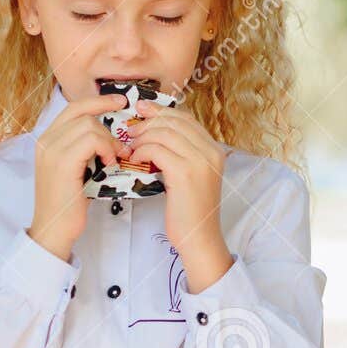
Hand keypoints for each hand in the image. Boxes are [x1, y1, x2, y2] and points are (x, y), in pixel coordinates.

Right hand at [26, 94, 120, 261]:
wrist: (55, 228)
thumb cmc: (69, 202)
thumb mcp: (77, 168)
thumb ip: (86, 149)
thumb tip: (113, 136)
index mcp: (48, 139)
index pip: (74, 107)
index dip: (98, 101)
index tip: (121, 102)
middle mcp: (46, 140)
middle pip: (83, 113)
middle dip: (108, 126)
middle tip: (122, 146)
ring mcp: (51, 150)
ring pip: (89, 125)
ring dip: (109, 140)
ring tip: (115, 158)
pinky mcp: (62, 162)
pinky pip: (91, 140)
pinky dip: (106, 148)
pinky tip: (109, 162)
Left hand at [126, 97, 231, 289]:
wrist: (199, 237)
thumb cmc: (191, 210)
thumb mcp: (193, 176)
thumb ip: (183, 154)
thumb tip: (157, 132)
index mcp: (215, 150)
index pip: (186, 119)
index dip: (162, 111)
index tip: (143, 109)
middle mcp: (211, 152)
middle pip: (175, 121)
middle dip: (149, 121)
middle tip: (131, 129)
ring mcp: (200, 161)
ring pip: (164, 133)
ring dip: (142, 137)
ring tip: (131, 147)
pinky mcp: (184, 173)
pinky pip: (157, 150)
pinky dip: (141, 151)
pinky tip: (135, 159)